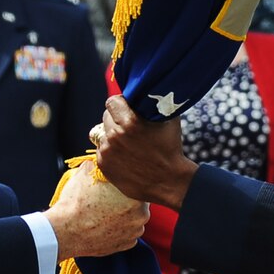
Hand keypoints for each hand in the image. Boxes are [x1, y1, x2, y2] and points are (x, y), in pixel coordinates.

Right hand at [45, 159, 148, 260]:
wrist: (65, 231)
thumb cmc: (75, 202)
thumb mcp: (85, 173)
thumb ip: (100, 164)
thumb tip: (102, 157)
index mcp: (135, 195)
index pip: (139, 184)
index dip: (128, 183)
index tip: (118, 185)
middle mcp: (141, 215)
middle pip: (140, 202)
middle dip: (127, 200)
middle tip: (109, 199)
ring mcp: (135, 232)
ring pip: (135, 219)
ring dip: (125, 216)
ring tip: (105, 213)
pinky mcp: (127, 245)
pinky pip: (129, 233)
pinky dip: (120, 230)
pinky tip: (106, 225)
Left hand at [96, 95, 197, 209]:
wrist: (168, 182)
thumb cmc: (171, 149)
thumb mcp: (168, 121)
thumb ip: (155, 105)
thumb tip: (149, 91)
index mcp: (129, 122)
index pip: (112, 102)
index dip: (120, 103)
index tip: (125, 108)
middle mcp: (115, 136)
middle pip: (106, 116)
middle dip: (116, 119)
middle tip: (129, 127)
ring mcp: (107, 152)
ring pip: (103, 134)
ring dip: (113, 136)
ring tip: (128, 144)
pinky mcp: (104, 165)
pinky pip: (102, 150)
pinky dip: (110, 151)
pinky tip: (125, 156)